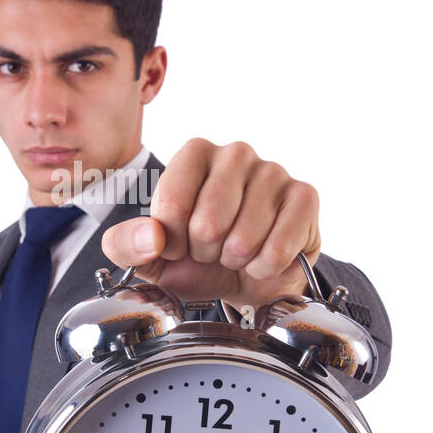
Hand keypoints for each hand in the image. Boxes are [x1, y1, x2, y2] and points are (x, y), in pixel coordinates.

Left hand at [102, 139, 320, 311]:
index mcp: (195, 153)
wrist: (248, 279)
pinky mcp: (305, 196)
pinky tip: (265, 258)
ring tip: (240, 252)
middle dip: (207, 253)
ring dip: (237, 262)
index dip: (173, 242)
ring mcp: (275, 172)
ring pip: (243, 241)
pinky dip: (266, 267)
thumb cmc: (200, 260)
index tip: (181, 245)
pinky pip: (277, 249)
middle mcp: (236, 153)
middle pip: (207, 224)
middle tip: (215, 249)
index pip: (171, 206)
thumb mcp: (152, 257)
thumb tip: (150, 239)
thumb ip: (127, 245)